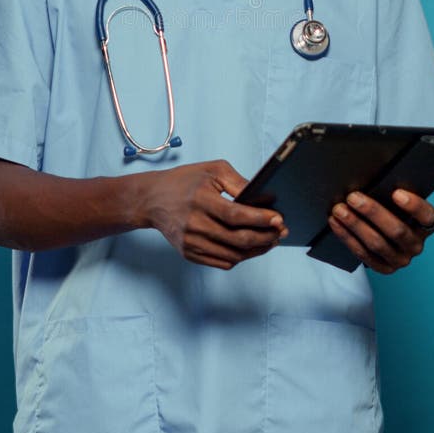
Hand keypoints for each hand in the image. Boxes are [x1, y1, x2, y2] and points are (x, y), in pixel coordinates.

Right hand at [141, 159, 287, 269]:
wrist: (152, 199)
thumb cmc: (185, 181)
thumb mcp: (212, 170)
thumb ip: (238, 182)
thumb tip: (263, 198)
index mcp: (201, 200)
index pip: (236, 215)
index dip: (260, 219)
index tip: (279, 220)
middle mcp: (195, 224)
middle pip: (238, 239)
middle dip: (266, 237)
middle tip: (281, 232)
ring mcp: (191, 242)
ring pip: (233, 254)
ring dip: (257, 250)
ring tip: (271, 240)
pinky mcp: (189, 253)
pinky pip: (222, 262)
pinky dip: (241, 256)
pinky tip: (251, 247)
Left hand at [328, 189, 433, 273]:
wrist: (383, 235)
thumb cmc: (390, 210)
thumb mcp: (396, 202)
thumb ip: (390, 194)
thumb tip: (368, 178)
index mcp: (425, 225)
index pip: (427, 216)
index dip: (414, 206)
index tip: (396, 193)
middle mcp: (416, 245)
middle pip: (396, 230)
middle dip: (372, 212)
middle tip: (352, 197)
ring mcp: (400, 259)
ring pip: (377, 243)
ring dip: (355, 225)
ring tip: (339, 209)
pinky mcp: (384, 268)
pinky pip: (363, 254)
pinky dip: (347, 237)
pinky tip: (336, 223)